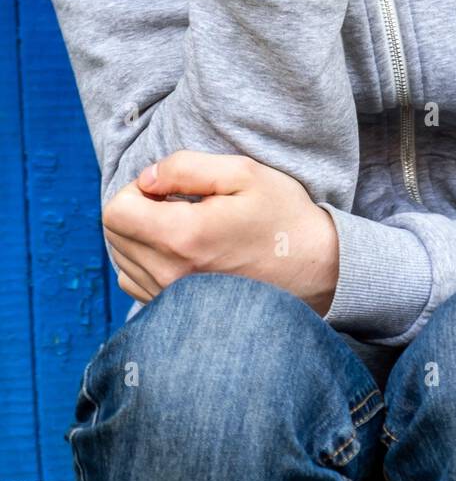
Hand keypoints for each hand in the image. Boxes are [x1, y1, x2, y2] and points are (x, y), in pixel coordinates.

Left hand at [102, 151, 339, 314]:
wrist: (316, 270)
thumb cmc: (281, 216)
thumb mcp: (242, 172)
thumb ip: (185, 167)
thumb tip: (145, 179)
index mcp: (183, 237)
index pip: (115, 212)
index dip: (136, 189)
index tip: (168, 187)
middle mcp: (170, 275)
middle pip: (114, 235)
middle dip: (137, 209)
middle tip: (177, 203)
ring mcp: (173, 299)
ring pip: (122, 259)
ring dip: (141, 236)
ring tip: (183, 226)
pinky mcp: (179, 313)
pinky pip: (135, 283)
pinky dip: (146, 261)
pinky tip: (180, 250)